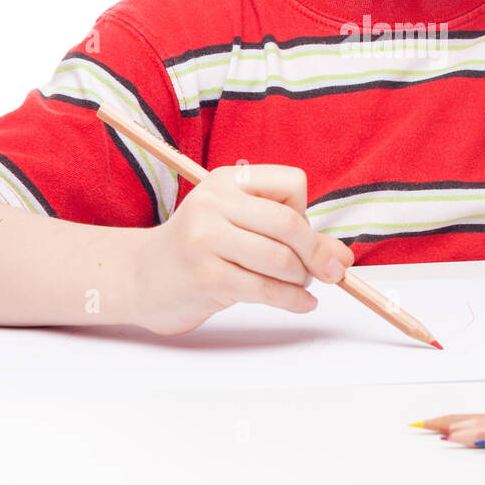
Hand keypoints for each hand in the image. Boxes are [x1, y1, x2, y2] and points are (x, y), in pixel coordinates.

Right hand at [136, 164, 354, 335]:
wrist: (141, 278)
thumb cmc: (201, 250)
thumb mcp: (242, 228)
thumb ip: (293, 236)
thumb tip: (344, 257)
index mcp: (227, 180)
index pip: (293, 183)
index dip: (307, 212)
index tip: (300, 237)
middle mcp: (214, 203)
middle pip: (290, 222)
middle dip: (317, 252)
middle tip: (329, 272)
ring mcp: (206, 239)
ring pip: (280, 258)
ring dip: (302, 278)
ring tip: (300, 286)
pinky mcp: (205, 277)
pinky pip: (265, 289)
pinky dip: (293, 300)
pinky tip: (302, 304)